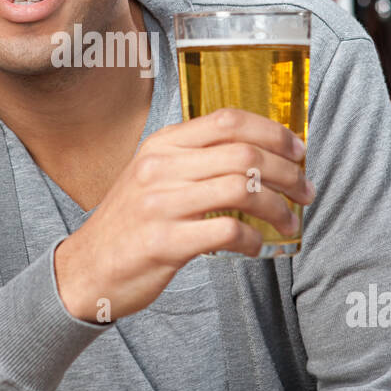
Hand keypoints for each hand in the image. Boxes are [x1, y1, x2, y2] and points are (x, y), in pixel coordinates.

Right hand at [54, 106, 315, 322]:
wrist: (85, 270)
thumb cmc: (130, 224)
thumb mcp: (153, 176)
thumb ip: (195, 160)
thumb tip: (258, 155)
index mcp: (162, 144)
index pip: (228, 120)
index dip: (273, 132)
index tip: (299, 151)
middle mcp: (160, 167)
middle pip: (243, 154)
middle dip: (287, 173)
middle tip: (305, 192)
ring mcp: (160, 204)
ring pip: (241, 189)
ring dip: (277, 207)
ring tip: (289, 221)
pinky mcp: (164, 243)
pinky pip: (226, 231)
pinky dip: (251, 239)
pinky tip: (255, 246)